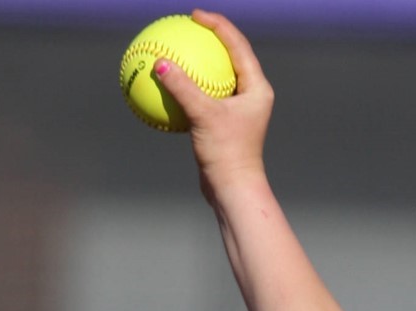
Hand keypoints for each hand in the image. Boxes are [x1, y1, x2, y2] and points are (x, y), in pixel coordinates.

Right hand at [153, 10, 273, 200]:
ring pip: (217, 77)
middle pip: (231, 56)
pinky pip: (205, 97)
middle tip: (188, 26)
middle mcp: (252, 95)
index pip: (238, 45)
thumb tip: (159, 63)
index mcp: (256, 88)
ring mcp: (239, 109)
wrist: (233, 189)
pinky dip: (189, 89)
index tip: (195, 16)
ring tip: (178, 50)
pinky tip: (169, 86)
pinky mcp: (226, 123)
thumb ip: (182, 88)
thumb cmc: (226, 154)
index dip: (218, 25)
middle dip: (211, 38)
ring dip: (199, 64)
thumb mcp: (203, 116)